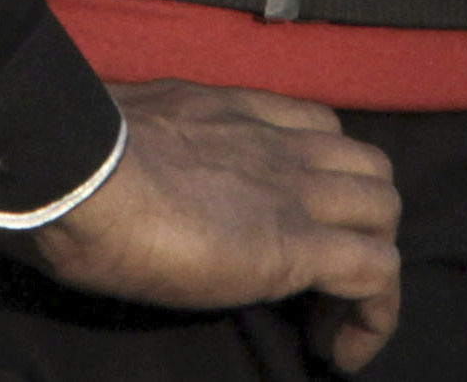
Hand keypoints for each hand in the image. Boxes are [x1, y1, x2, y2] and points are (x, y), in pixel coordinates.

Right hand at [32, 81, 402, 370]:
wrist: (82, 177)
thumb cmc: (80, 160)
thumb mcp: (134, 137)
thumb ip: (161, 152)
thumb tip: (135, 179)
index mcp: (239, 114)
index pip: (319, 129)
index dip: (325, 179)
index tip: (295, 229)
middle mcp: (281, 144)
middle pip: (368, 170)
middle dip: (361, 224)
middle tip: (318, 281)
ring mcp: (298, 192)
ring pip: (385, 212)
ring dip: (373, 265)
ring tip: (329, 318)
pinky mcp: (298, 247)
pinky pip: (377, 274)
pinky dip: (374, 316)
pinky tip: (342, 352)